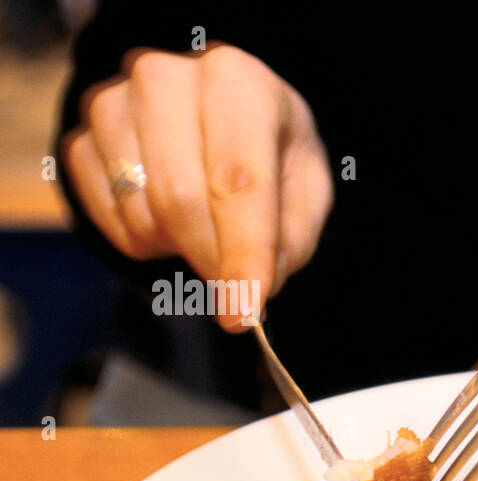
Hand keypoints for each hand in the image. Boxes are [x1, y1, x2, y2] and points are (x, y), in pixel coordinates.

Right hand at [61, 44, 331, 330]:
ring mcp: (112, 105)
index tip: (243, 311)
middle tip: (236, 285)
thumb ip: (290, 237)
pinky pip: (110, 222)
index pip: (238, 181)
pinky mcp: (80, 139)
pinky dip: (146, 243)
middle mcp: (166, 79)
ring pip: (142, 215)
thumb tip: (253, 288)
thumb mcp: (305, 186)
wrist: (216, 112)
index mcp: (239, 82)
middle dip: (212, 260)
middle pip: (180, 201)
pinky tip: (171, 219)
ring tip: (208, 227)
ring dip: (181, 247)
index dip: (242, 253)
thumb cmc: (268, 150)